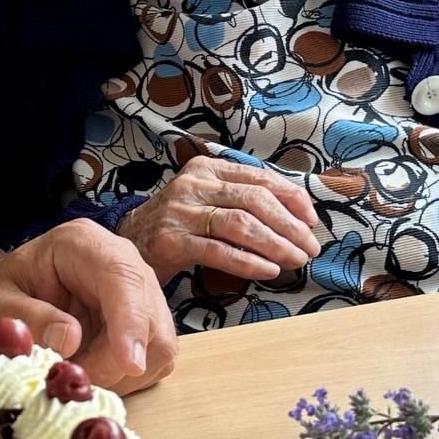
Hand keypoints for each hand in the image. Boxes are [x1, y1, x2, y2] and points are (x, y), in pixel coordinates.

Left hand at [0, 222, 176, 395]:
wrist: (2, 297)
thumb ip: (26, 317)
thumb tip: (70, 339)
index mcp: (83, 244)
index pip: (123, 277)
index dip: (131, 321)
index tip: (129, 363)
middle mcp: (121, 263)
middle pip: (151, 318)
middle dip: (118, 361)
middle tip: (74, 378)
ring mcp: (136, 295)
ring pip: (157, 346)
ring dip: (120, 374)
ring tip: (75, 372)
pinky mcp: (141, 325)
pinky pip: (151, 362)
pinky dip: (125, 379)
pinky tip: (90, 371)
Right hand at [116, 155, 321, 285]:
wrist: (127, 241)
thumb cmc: (177, 223)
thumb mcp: (206, 198)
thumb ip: (240, 199)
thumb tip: (295, 218)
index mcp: (207, 168)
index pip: (259, 177)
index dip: (291, 198)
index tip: (311, 219)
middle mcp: (193, 185)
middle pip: (254, 200)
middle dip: (290, 225)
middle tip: (310, 247)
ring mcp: (180, 212)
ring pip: (240, 224)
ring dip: (275, 245)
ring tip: (295, 260)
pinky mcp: (171, 241)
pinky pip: (219, 251)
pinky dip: (248, 262)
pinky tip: (268, 271)